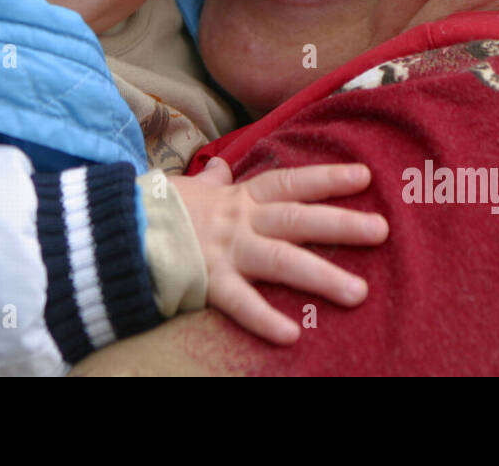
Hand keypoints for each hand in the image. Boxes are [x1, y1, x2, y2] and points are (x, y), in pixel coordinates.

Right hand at [168, 157, 387, 344]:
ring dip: (322, 276)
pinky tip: (292, 335)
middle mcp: (239, 222)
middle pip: (298, 219)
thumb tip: (219, 165)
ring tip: (359, 293)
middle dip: (341, 224)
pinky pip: (240, 302)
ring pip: (281, 260)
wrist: (116, 229)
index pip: (290, 183)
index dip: (327, 178)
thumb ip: (212, 180)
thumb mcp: (189, 189)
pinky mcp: (207, 282)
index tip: (364, 176)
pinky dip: (264, 318)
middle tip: (382, 231)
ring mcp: (226, 251)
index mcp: (239, 199)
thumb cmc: (158, 211)